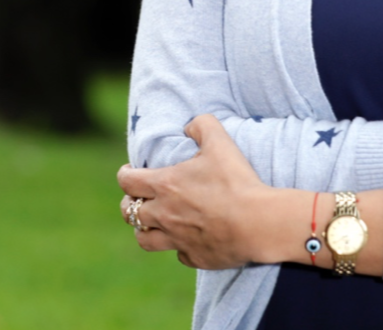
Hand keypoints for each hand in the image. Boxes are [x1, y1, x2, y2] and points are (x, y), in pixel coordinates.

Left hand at [117, 114, 274, 268]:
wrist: (258, 223)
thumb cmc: (236, 181)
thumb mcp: (220, 142)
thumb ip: (202, 125)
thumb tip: (190, 125)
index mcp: (165, 185)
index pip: (127, 181)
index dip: (124, 173)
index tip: (129, 170)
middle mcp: (164, 215)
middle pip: (129, 213)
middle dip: (129, 203)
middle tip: (138, 197)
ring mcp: (177, 239)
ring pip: (144, 240)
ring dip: (144, 229)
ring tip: (152, 223)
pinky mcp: (194, 257)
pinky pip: (178, 254)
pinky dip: (180, 246)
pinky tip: (189, 239)